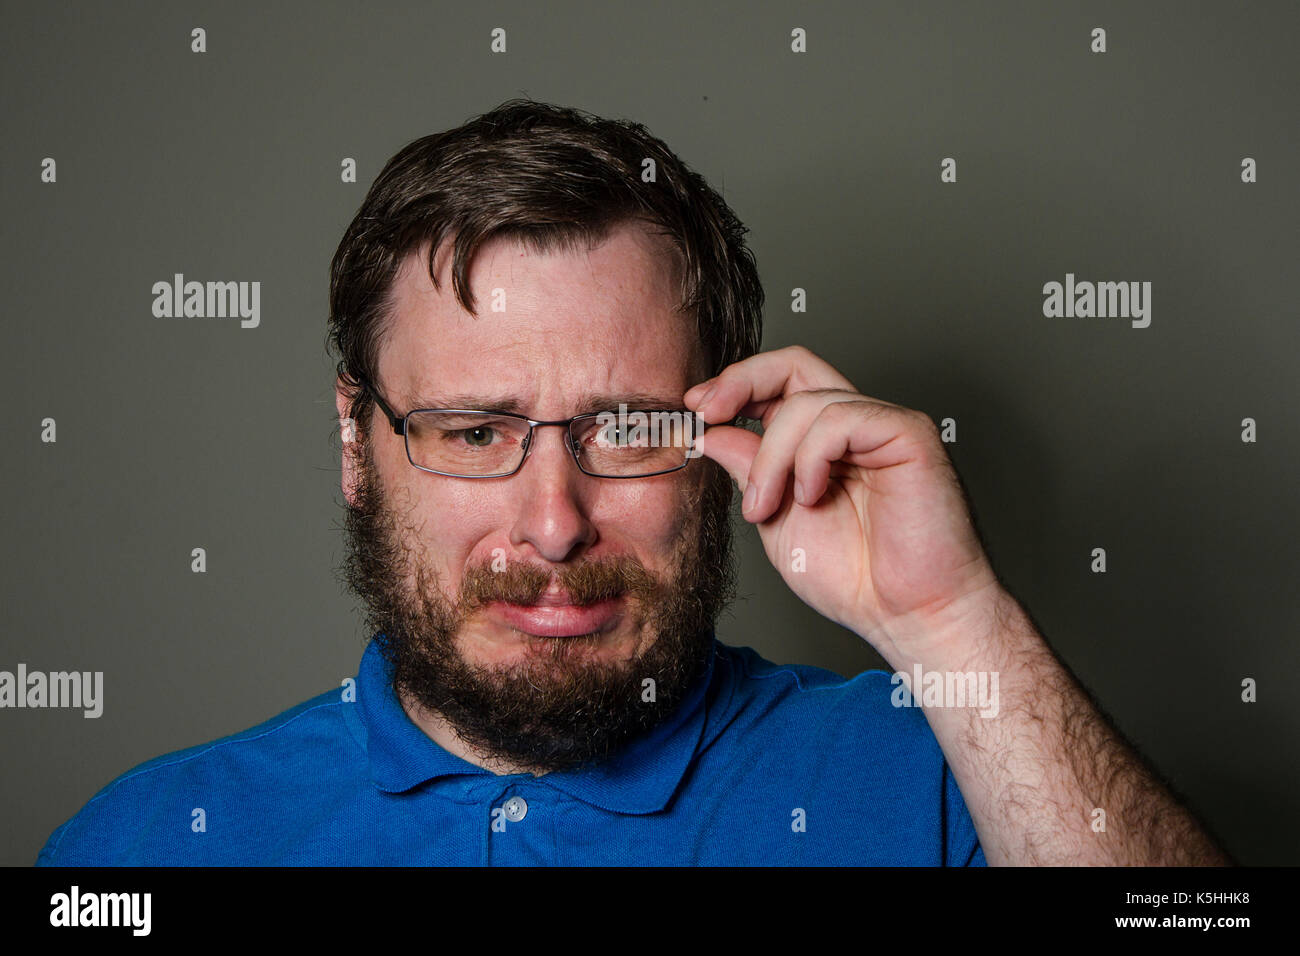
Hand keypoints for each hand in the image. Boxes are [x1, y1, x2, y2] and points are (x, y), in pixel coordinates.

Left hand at [685, 346, 1002, 668]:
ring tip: (767, 508)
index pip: (779, 385)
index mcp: (825, 442)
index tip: (696, 409)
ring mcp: (884, 426)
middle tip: (707, 413)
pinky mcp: (909, 434)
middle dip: (741, 381)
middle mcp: (856, 425)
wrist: (908, 616)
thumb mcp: (778, 521)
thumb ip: (750, 472)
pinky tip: (812, 497)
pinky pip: (842, 419)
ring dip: (771, 457)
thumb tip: (713, 433)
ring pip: (808, 401)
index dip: (734, 386)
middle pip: (795, 364)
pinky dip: (811, 458)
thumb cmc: (857, 580)